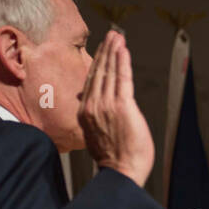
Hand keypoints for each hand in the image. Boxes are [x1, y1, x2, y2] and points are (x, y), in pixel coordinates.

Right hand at [78, 30, 154, 185]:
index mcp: (85, 113)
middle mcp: (93, 106)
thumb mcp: (96, 135)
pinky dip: (122, 61)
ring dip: (114, 52)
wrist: (121, 172)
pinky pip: (122, 78)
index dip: (97, 64)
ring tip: (117, 37)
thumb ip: (94, 118)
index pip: (91, 82)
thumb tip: (88, 106)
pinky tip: (123, 49)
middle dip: (105, 52)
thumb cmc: (113, 159)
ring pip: (110, 72)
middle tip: (111, 35)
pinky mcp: (122, 106)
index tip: (103, 50)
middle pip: (99, 72)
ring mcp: (106, 105)